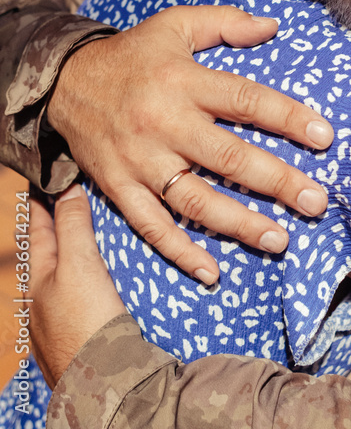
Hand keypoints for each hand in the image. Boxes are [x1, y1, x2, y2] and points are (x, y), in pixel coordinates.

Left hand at [30, 186, 126, 388]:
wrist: (103, 383)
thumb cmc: (86, 322)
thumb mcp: (78, 266)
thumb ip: (73, 228)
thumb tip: (67, 191)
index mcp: (38, 276)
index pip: (38, 226)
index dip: (44, 199)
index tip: (49, 177)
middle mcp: (44, 297)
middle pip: (50, 250)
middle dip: (58, 225)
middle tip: (70, 197)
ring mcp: (59, 319)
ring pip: (65, 275)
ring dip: (75, 253)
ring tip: (89, 234)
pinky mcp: (81, 334)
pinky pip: (81, 296)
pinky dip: (88, 279)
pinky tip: (102, 282)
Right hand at [47, 6, 332, 283]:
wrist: (63, 83)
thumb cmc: (132, 54)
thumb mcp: (174, 24)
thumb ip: (225, 23)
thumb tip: (273, 27)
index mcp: (182, 80)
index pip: (244, 99)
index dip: (287, 117)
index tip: (325, 137)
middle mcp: (163, 123)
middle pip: (227, 157)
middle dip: (276, 181)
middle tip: (316, 202)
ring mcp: (139, 160)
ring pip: (194, 200)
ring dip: (239, 223)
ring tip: (280, 239)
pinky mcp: (118, 187)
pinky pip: (151, 226)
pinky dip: (181, 251)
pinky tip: (213, 271)